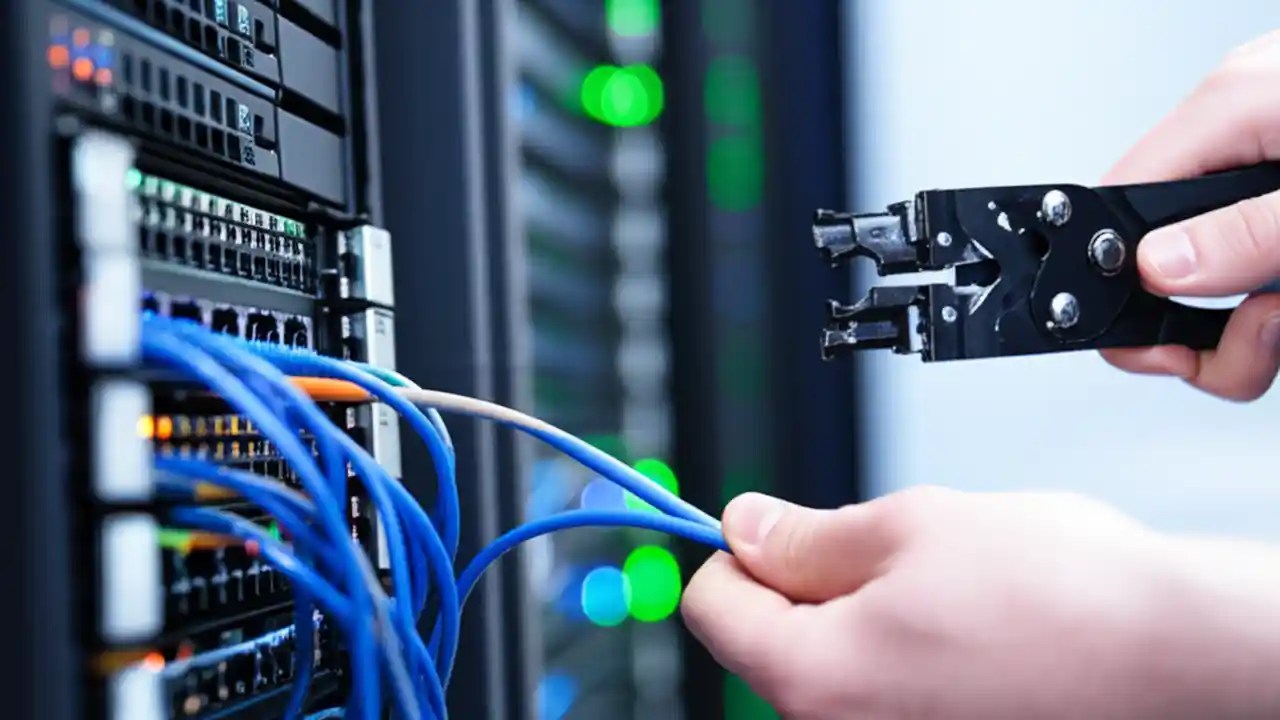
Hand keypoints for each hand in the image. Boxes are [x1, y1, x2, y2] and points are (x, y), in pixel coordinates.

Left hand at [682, 488, 1279, 718]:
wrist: (1180, 659)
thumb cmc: (1063, 597)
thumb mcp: (909, 526)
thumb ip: (804, 535)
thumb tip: (744, 527)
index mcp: (814, 679)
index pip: (711, 608)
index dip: (731, 551)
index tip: (764, 526)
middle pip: (768, 641)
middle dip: (804, 583)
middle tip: (876, 547)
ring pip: (833, 662)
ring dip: (860, 614)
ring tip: (937, 587)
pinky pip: (884, 692)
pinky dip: (903, 651)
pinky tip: (962, 627)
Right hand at [1100, 29, 1279, 399]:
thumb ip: (1247, 231)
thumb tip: (1159, 270)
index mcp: (1228, 109)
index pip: (1110, 205)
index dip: (1114, 287)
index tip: (1158, 349)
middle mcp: (1237, 137)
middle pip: (1157, 257)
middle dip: (1203, 327)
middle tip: (1259, 340)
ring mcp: (1266, 167)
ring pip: (1211, 279)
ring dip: (1255, 328)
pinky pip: (1252, 267)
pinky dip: (1276, 307)